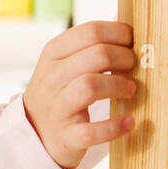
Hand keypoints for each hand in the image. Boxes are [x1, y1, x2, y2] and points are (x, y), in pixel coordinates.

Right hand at [21, 20, 136, 168]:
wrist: (33, 133)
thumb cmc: (60, 92)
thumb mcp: (63, 64)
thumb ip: (90, 48)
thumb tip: (131, 32)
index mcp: (53, 53)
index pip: (90, 31)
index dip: (119, 33)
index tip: (132, 41)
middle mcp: (52, 78)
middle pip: (97, 55)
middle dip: (124, 58)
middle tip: (134, 65)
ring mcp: (57, 108)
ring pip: (90, 86)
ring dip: (119, 85)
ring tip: (131, 90)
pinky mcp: (66, 137)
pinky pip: (92, 131)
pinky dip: (114, 126)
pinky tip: (129, 121)